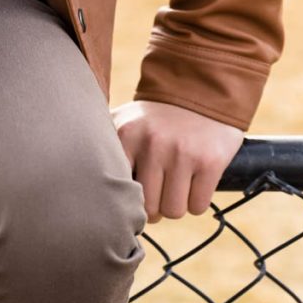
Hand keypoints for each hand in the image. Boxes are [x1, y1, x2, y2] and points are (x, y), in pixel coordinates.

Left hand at [110, 99, 243, 223]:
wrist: (202, 90)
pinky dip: (196, 201)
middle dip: (156, 206)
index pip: (120, 190)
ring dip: (176, 204)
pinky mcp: (210, 162)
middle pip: (149, 209)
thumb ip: (106, 143)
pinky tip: (194, 181)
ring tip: (176, 183)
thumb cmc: (157, 117)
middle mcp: (153, 144)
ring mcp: (182, 153)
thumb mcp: (126, 119)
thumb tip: (92, 180)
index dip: (129, 199)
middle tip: (160, 188)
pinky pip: (198, 207)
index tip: (135, 194)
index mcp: (128, 134)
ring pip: (174, 211)